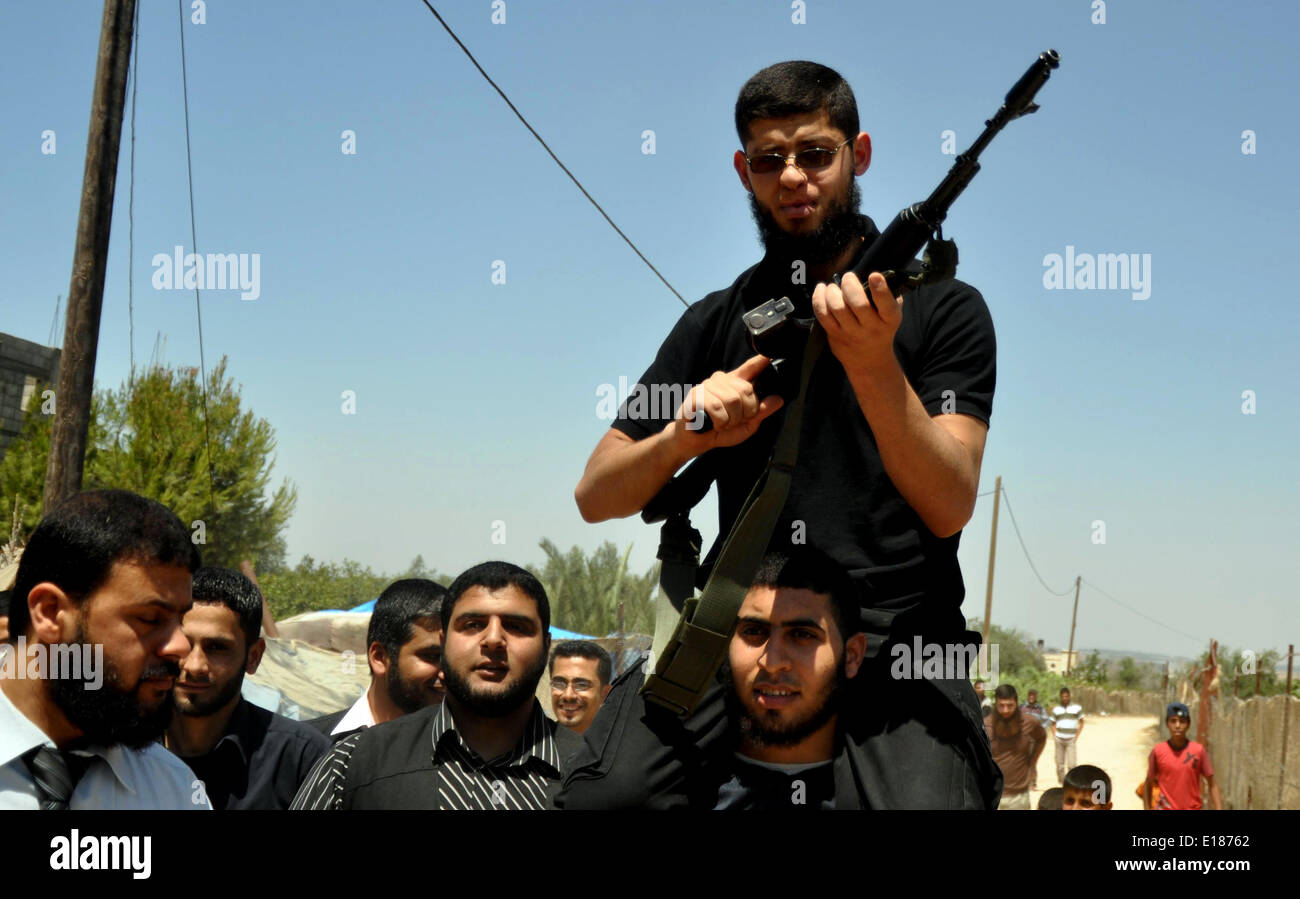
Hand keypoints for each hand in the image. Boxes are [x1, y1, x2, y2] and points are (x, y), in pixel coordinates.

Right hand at [667, 354, 784, 455]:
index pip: (749, 368)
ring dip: (730, 420)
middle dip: (744, 412)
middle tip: (733, 421)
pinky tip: (713, 424)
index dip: (759, 361)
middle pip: (746, 390)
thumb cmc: (719, 431)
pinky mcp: (696, 395)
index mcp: (734, 384)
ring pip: (732, 400)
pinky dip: (719, 422)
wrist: (694, 441)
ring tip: (722, 423)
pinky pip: (717, 408)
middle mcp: (721, 380)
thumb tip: (778, 399)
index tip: (769, 354)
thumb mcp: (746, 424)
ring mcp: (707, 385)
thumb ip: (761, 411)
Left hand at [811, 272, 901, 374]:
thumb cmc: (881, 329)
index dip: (880, 290)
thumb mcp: (892, 314)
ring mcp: (851, 333)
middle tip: (848, 277)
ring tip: (833, 286)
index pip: (886, 305)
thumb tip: (878, 275)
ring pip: (837, 308)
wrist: (870, 360)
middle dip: (850, 285)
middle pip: (858, 304)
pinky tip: (821, 290)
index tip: (874, 275)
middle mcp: (871, 328)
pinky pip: (822, 315)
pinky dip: (819, 299)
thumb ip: (889, 295)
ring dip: (832, 292)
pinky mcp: (834, 335)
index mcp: (889, 319)